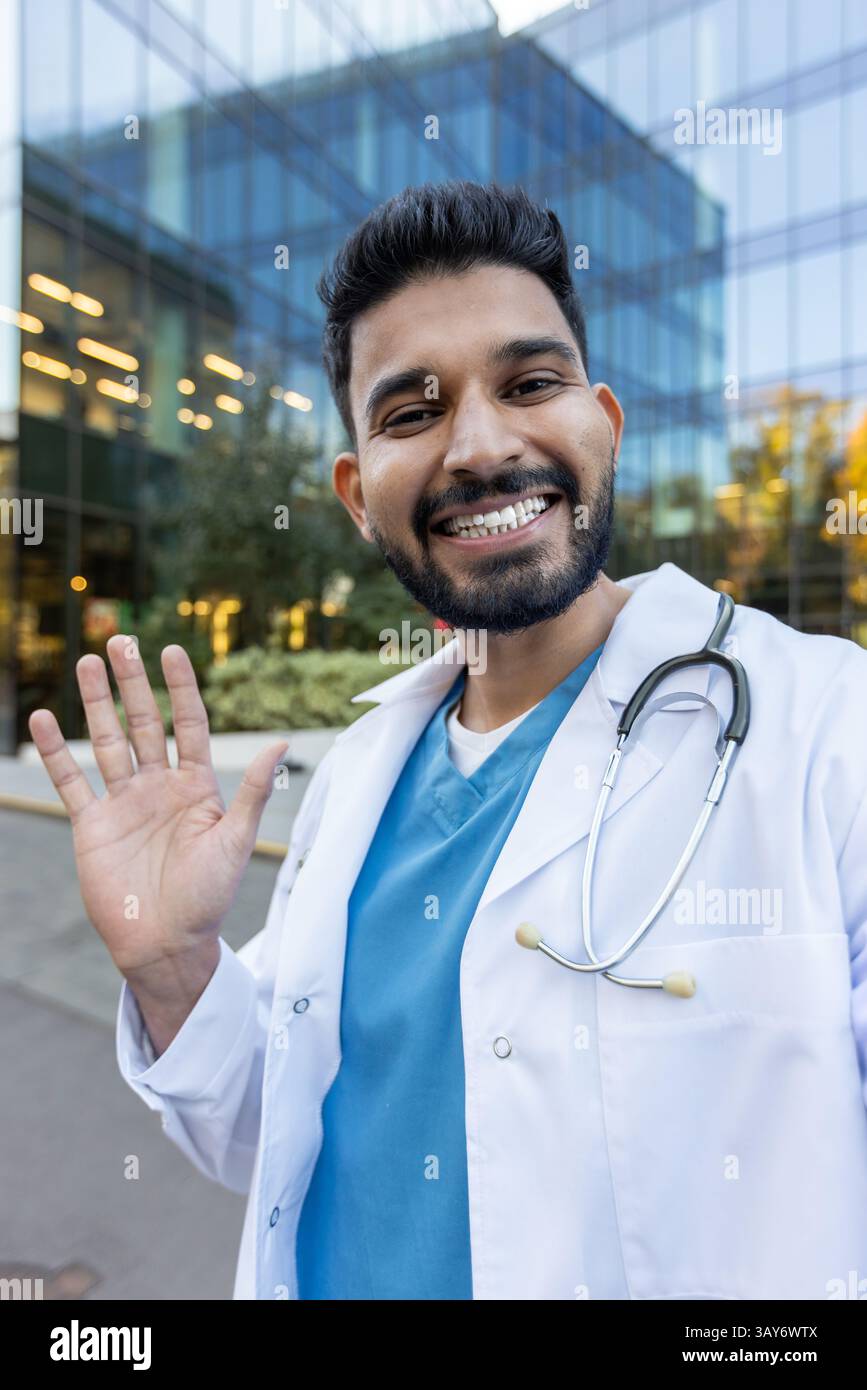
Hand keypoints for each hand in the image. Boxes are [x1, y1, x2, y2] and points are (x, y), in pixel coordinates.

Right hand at [28, 636, 287, 982]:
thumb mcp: (235, 840)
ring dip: (96, 704)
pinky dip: (57, 752)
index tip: (171, 651)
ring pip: (107, 741)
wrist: (167, 943)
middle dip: (132, 683)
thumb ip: (254, 791)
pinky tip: (44, 720)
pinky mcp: (93, 825)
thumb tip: (283, 744)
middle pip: (144, 722)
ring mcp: (124, 803)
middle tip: (120, 641)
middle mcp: (159, 787)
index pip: (188, 724)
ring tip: (87, 662)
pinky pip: (71, 781)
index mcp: (197, 786)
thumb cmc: (208, 897)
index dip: (180, 688)